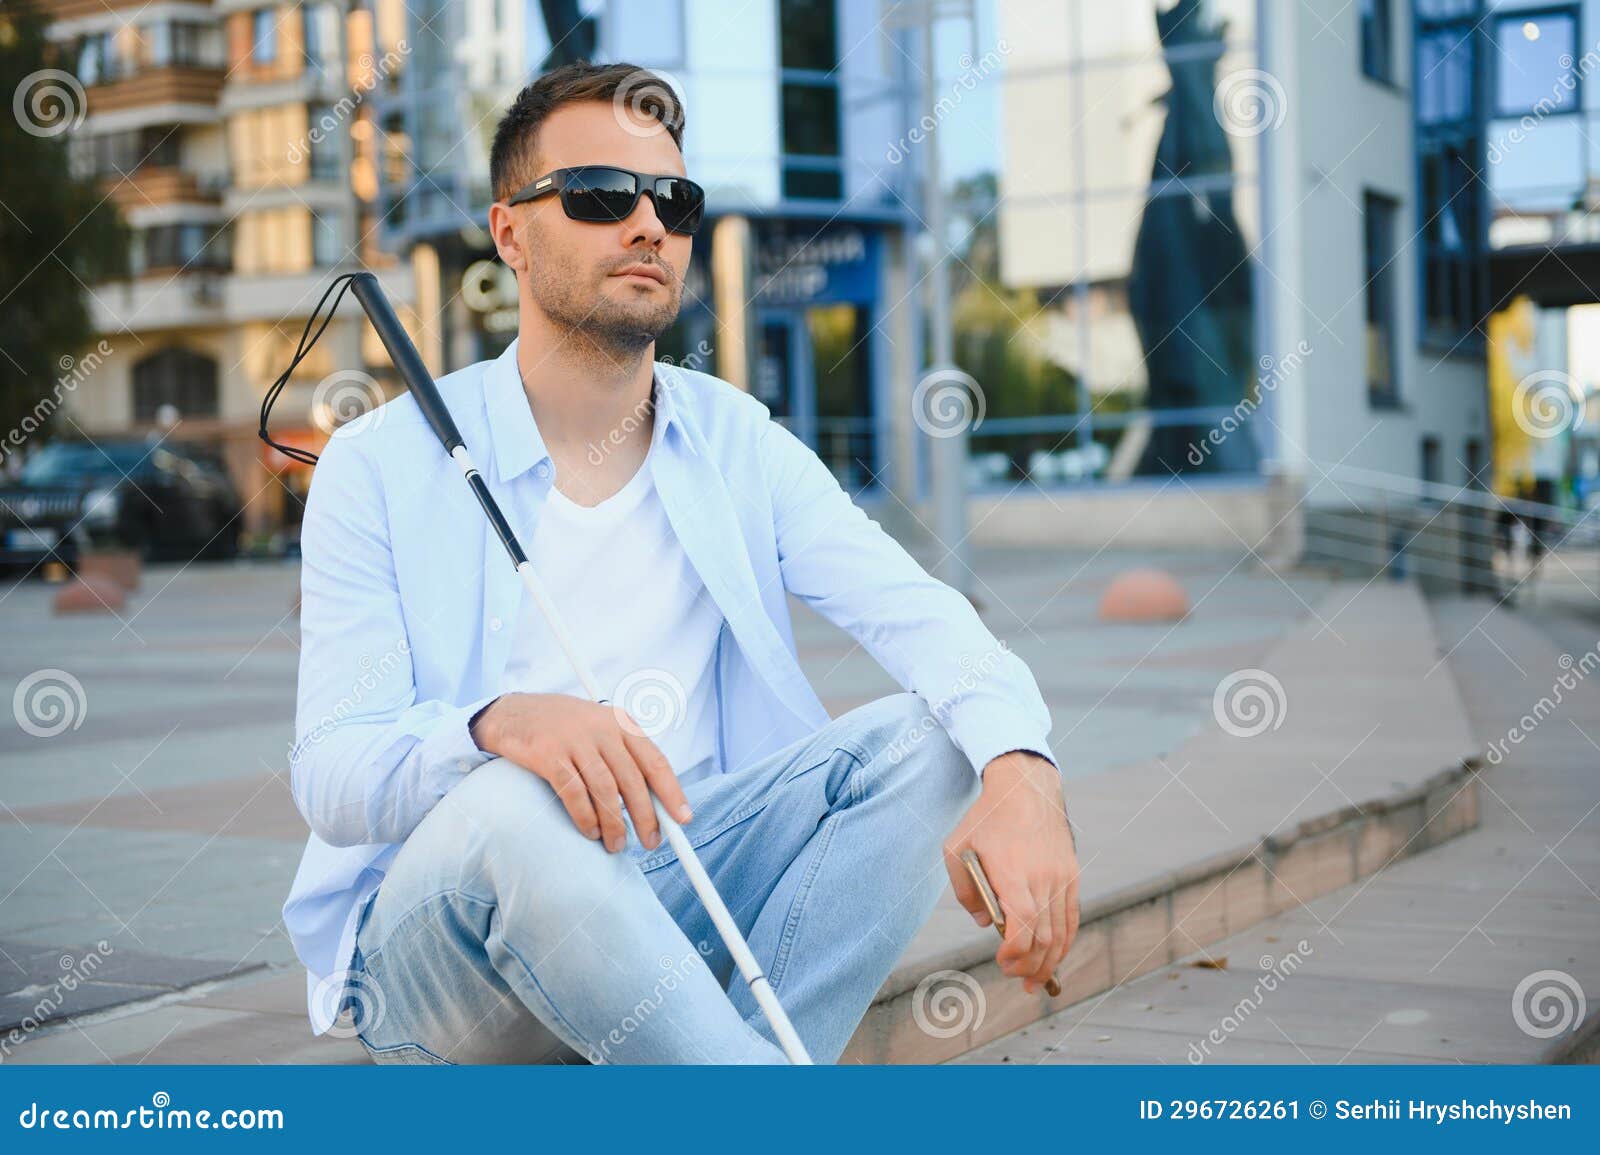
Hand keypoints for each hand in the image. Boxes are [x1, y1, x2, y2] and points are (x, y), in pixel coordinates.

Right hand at [470, 692, 691, 852]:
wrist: (514, 712)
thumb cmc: (564, 728)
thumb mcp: (600, 730)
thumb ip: (624, 758)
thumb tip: (653, 804)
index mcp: (621, 722)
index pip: (655, 761)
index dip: (672, 792)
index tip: (683, 819)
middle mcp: (602, 728)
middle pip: (632, 780)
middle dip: (646, 817)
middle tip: (650, 842)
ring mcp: (574, 740)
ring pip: (605, 791)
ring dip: (614, 824)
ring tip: (616, 844)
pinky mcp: (548, 754)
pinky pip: (574, 794)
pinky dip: (585, 818)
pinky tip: (590, 831)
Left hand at [944, 750, 1079, 993]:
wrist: (1026, 788)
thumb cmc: (986, 818)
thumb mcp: (956, 848)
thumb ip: (964, 889)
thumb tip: (983, 923)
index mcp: (1013, 873)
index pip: (1023, 925)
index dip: (1015, 953)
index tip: (1001, 961)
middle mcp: (1043, 878)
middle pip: (1045, 937)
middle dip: (1030, 966)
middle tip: (1014, 978)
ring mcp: (1062, 878)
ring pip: (1062, 932)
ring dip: (1050, 962)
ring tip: (1035, 980)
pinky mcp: (1072, 876)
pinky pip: (1072, 917)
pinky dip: (1065, 941)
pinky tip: (1054, 956)